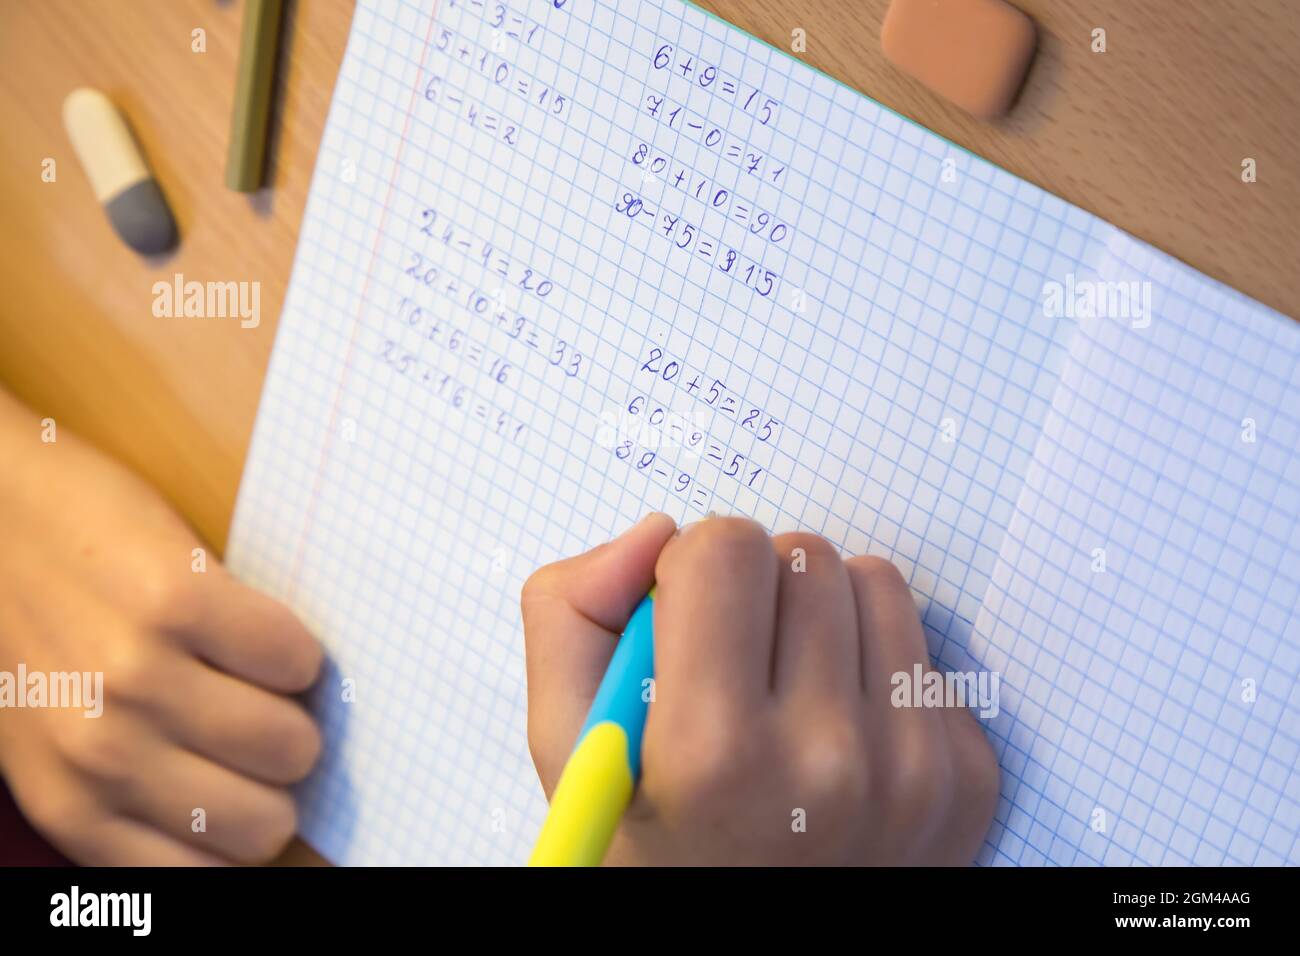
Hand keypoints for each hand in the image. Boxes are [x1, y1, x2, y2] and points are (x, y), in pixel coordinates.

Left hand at [0, 389, 322, 863]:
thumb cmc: (29, 633)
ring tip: (257, 675)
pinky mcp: (181, 599)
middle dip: (276, 776)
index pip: (216, 874)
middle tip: (259, 725)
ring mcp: (142, 676)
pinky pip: (295, 658)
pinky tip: (251, 630)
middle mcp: (105, 756)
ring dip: (294, 709)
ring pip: (292, 744)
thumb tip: (256, 811)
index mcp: (74, 807)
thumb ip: (132, 794)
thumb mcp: (54, 747)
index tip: (246, 788)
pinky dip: (292, 647)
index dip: (248, 826)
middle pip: (267, 821)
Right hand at [522, 514, 997, 864]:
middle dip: (759, 589)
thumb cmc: (659, 844)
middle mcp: (827, 760)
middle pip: (803, 554)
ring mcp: (914, 772)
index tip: (686, 620)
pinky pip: (925, 646)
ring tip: (789, 687)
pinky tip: (843, 730)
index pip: (724, 547)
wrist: (767, 946)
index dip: (691, 569)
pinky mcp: (969, 777)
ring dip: (824, 612)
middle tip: (736, 664)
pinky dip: (875, 666)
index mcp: (711, 750)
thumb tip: (655, 532)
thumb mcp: (571, 751)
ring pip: (874, 580)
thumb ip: (570, 618)